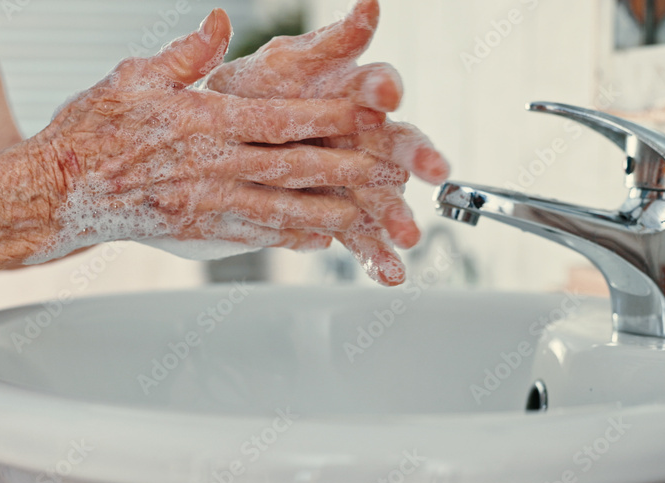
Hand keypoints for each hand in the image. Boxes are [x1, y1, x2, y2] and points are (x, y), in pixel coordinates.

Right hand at [27, 10, 400, 267]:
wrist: (56, 190)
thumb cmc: (91, 131)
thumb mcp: (134, 75)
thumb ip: (186, 53)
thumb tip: (221, 21)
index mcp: (202, 121)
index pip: (279, 118)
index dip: (327, 116)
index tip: (365, 113)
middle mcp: (211, 165)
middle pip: (292, 167)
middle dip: (345, 168)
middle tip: (388, 171)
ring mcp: (206, 202)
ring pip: (280, 207)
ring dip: (328, 209)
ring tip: (366, 212)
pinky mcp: (197, 230)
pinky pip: (253, 234)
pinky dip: (289, 236)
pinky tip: (318, 237)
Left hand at [206, 0, 449, 284]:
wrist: (228, 143)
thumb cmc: (261, 93)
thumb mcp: (286, 61)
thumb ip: (328, 42)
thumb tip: (370, 5)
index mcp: (350, 91)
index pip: (375, 84)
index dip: (382, 87)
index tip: (385, 92)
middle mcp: (365, 134)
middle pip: (397, 142)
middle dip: (417, 156)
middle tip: (436, 168)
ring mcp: (358, 176)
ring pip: (386, 193)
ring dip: (399, 213)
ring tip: (407, 234)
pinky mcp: (346, 212)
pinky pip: (364, 234)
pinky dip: (378, 255)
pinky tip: (392, 273)